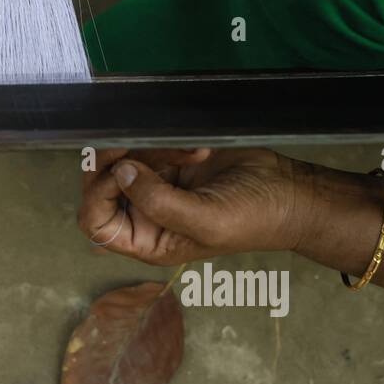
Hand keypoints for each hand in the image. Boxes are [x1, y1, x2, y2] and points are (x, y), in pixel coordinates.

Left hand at [77, 148, 317, 264]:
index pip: (95, 222)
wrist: (287, 192)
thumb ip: (159, 203)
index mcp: (147, 241)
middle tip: (137, 144)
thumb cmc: (252, 219)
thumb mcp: (205, 221)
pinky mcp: (168, 161)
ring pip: (124, 160)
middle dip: (116, 162)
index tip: (121, 170)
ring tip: (192, 152)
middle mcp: (144, 216)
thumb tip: (120, 173)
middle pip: (101, 186)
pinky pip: (148, 146)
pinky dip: (167, 142)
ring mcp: (155, 186)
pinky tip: (198, 150)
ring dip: (151, 149)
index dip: (97, 195)